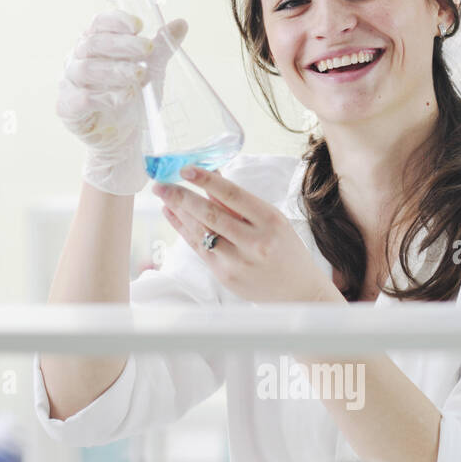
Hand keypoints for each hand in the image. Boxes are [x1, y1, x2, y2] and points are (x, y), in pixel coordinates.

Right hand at [56, 10, 187, 195]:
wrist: (124, 140)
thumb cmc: (133, 102)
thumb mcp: (150, 72)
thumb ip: (160, 49)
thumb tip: (181, 24)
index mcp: (93, 46)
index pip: (98, 24)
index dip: (116, 21)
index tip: (139, 26)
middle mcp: (76, 61)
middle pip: (93, 43)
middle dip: (122, 44)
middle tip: (146, 49)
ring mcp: (69, 84)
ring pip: (85, 69)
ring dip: (115, 70)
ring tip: (139, 75)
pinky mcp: (67, 109)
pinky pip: (81, 99)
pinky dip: (104, 97)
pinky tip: (125, 97)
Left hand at [154, 165, 340, 302]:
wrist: (299, 292)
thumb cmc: (286, 251)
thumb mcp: (273, 220)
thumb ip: (242, 205)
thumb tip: (210, 181)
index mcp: (270, 221)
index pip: (233, 195)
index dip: (206, 180)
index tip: (186, 169)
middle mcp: (255, 242)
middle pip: (211, 214)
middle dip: (181, 197)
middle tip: (161, 184)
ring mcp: (238, 262)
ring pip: (201, 232)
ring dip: (178, 212)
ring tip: (163, 195)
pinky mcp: (226, 276)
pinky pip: (199, 249)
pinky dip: (183, 230)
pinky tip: (172, 216)